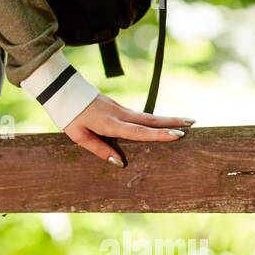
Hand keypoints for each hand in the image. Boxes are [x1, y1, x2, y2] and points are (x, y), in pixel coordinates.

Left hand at [63, 94, 194, 165]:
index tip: (178, 135)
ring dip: (166, 119)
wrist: (62, 90)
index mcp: (110, 123)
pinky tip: (162, 122)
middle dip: (172, 122)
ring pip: (147, 116)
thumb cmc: (69, 116)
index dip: (159, 135)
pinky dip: (154, 119)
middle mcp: (119, 114)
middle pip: (150, 119)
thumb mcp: (79, 136)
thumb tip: (119, 163)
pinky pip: (139, 115)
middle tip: (193, 123)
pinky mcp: (117, 107)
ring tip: (185, 121)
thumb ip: (99, 149)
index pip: (139, 131)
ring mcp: (119, 108)